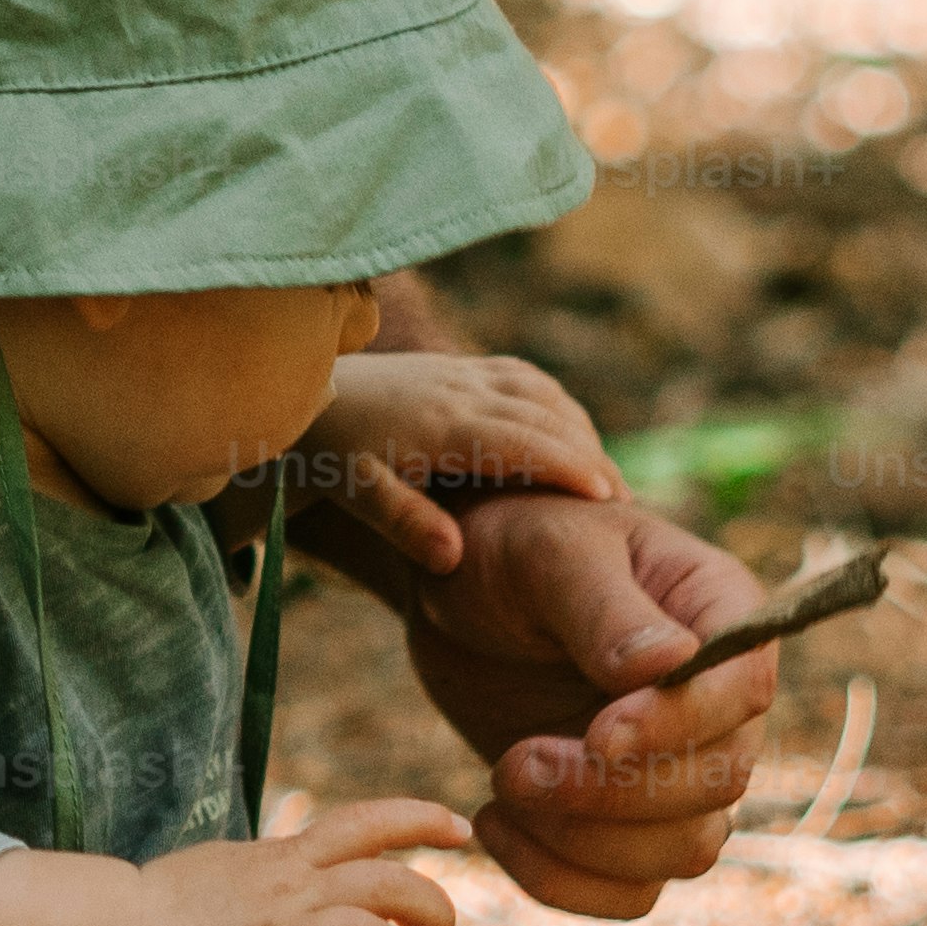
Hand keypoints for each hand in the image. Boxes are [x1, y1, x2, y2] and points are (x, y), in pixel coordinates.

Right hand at [102, 798, 475, 925]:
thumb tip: (310, 893)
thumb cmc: (158, 909)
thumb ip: (279, 876)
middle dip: (436, 913)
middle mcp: (290, 892)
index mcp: (284, 860)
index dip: (422, 820)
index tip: (459, 831)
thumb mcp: (231, 869)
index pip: (367, 822)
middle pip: (395, 883)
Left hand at [284, 350, 618, 570]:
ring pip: (541, 393)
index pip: (524, 443)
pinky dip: (556, 404)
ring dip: (578, 429)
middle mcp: (459, 391)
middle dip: (589, 456)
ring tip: (602, 477)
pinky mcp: (458, 369)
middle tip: (624, 503)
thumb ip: (403, 523)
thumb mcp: (354, 494)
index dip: (570, 468)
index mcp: (441, 425)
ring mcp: (461, 374)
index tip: (611, 499)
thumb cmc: (328, 455)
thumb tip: (453, 556)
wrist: (302, 398)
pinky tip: (569, 434)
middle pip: (545, 417)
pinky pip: (524, 378)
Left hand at [383, 499, 780, 919]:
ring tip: (501, 783)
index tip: (596, 733)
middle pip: (719, 784)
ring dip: (587, 842)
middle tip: (514, 763)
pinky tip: (493, 825)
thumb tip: (669, 664)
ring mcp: (681, 769)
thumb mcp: (545, 555)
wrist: (456, 597)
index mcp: (723, 614)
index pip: (745, 690)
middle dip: (613, 792)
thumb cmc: (509, 547)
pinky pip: (631, 892)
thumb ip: (604, 608)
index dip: (679, 725)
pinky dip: (562, 882)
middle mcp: (721, 702)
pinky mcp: (627, 823)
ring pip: (686, 852)